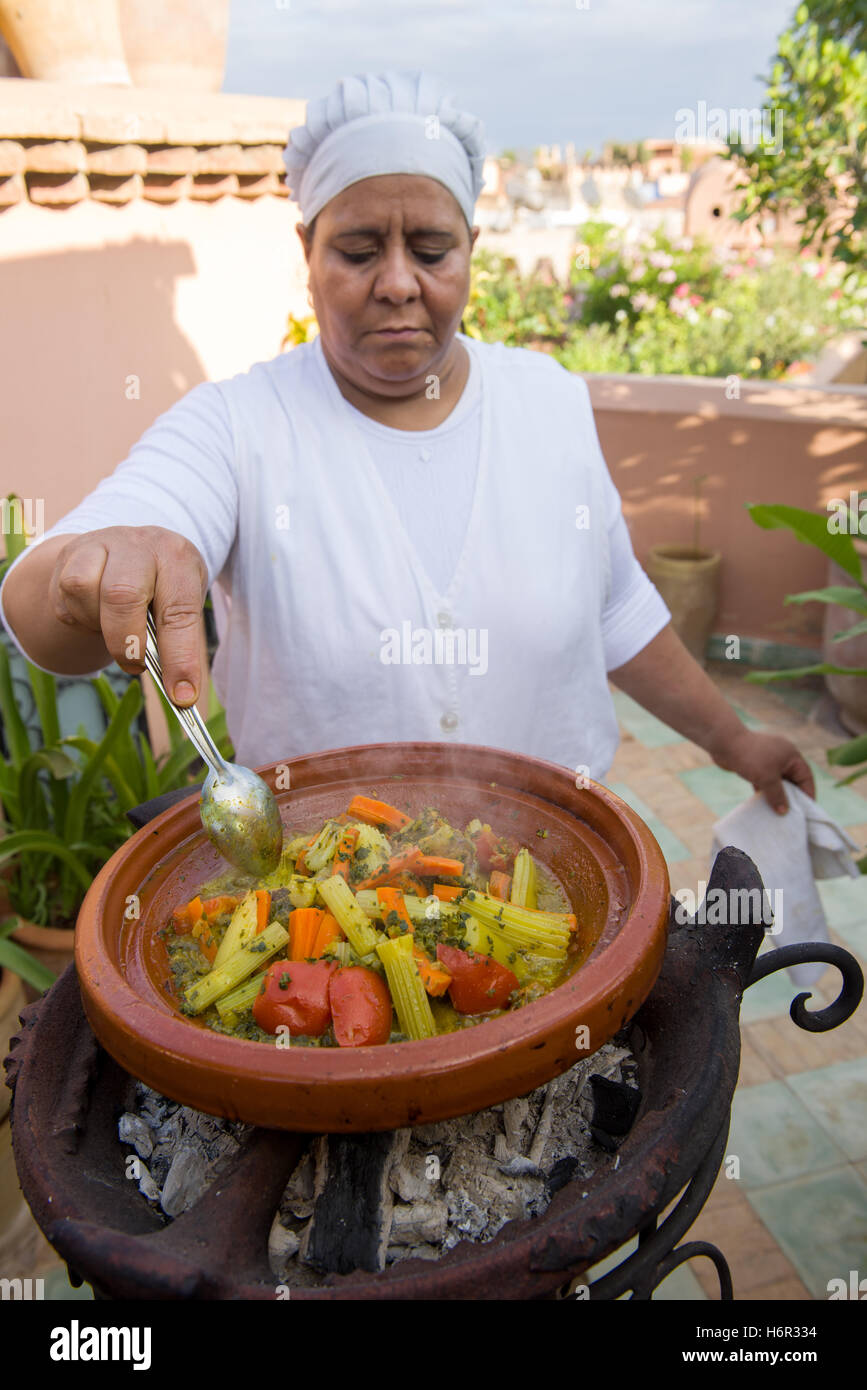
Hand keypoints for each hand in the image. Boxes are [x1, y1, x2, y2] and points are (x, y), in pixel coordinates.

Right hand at [48, 526, 207, 704]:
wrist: (126, 550)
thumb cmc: (161, 586)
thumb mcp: (180, 602)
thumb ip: (177, 639)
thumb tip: (178, 691)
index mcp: (177, 556)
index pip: (180, 611)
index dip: (180, 658)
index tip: (181, 696)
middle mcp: (140, 544)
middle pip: (122, 595)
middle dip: (127, 643)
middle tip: (135, 665)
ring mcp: (102, 544)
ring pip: (84, 590)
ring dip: (99, 626)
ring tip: (115, 629)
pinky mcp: (72, 555)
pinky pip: (66, 595)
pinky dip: (80, 617)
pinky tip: (96, 614)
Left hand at [710, 728, 815, 814]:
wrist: (723, 743)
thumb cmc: (750, 758)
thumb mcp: (767, 779)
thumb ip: (778, 796)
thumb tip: (784, 811)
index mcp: (791, 756)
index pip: (805, 777)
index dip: (807, 793)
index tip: (808, 810)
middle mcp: (782, 757)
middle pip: (792, 780)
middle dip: (792, 797)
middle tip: (792, 815)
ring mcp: (768, 760)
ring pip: (777, 782)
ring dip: (777, 796)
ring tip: (778, 814)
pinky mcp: (756, 764)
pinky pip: (765, 781)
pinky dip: (764, 791)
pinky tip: (763, 805)